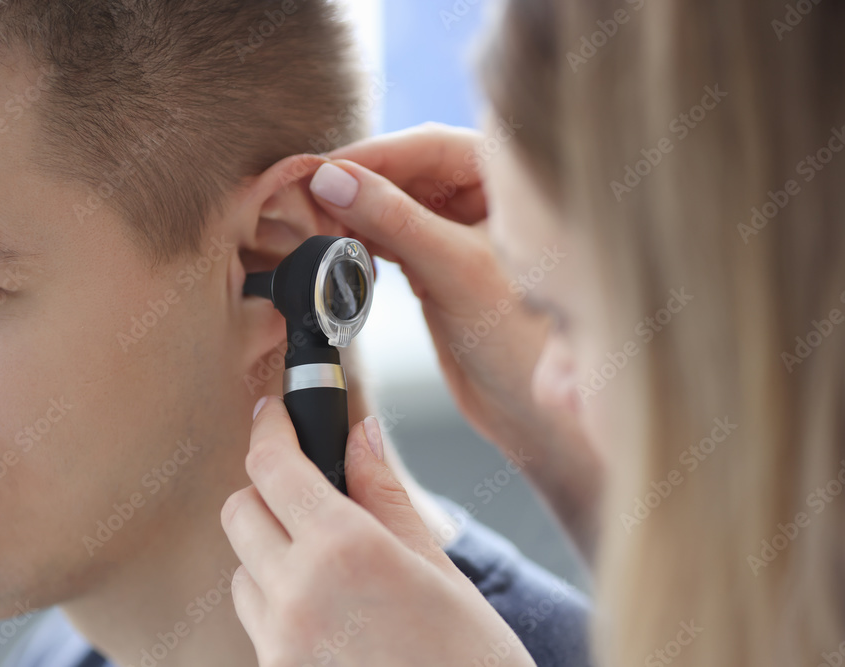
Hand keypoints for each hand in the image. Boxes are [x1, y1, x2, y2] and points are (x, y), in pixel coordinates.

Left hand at [221, 396, 535, 666]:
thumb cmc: (470, 662)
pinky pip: (256, 619)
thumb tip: (361, 434)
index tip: (276, 414)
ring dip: (270, 550)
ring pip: (242, 567)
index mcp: (346, 551)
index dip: (271, 430)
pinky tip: (329, 611)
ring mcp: (279, 645)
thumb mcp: (437, 568)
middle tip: (310, 489)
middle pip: (241, 511)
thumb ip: (386, 495)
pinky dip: (277, 599)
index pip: (275, 467)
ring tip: (330, 564)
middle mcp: (298, 595)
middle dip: (267, 489)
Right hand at [308, 124, 601, 558]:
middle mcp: (481, 200)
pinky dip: (361, 247)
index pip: (426, 147)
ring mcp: (456, 235)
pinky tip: (341, 257)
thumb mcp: (457, 269)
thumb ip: (395, 220)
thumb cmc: (525, 341)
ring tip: (319, 234)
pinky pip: (389, 243)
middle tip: (309, 206)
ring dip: (354, 219)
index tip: (321, 174)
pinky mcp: (436, 270)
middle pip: (403, 173)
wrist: (535, 416)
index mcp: (505, 182)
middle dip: (356, 188)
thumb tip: (333, 180)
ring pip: (391, 209)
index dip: (371, 157)